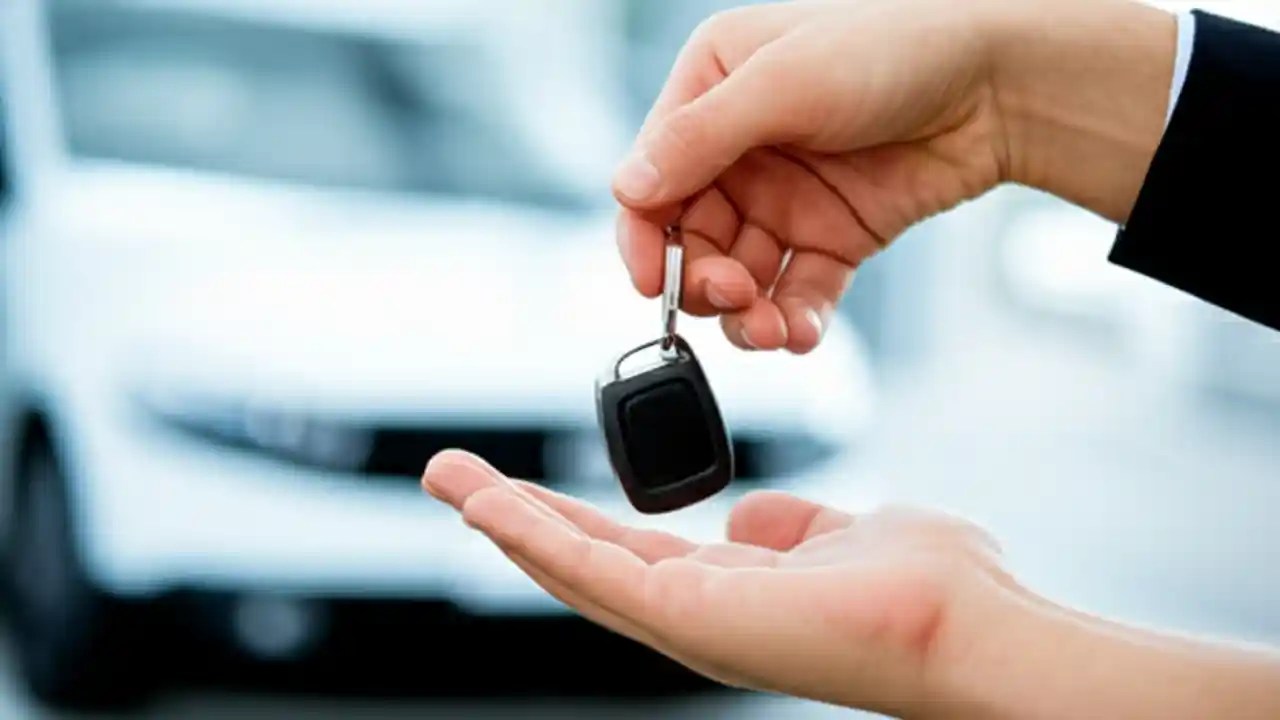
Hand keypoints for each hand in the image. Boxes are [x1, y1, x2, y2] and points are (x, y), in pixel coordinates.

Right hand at [422, 450, 1026, 715]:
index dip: (566, 517)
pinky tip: (495, 503)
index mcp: (730, 592)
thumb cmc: (930, 589)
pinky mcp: (691, 621)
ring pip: (573, 570)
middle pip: (582, 562)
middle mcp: (698, 616)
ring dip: (506, 522)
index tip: (517, 486)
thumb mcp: (839, 534)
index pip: (628, 551)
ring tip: (450, 479)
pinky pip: (598, 572)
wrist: (973, 625)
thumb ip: (787, 527)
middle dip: (512, 519)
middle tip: (450, 476)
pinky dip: (538, 536)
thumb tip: (746, 521)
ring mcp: (690, 626)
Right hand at [612, 0, 1174, 353]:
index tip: (650, 282)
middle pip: (689, 240)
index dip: (643, 237)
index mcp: (711, 92)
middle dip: (702, 281)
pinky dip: (792, 320)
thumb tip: (628, 187)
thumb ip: (701, 137)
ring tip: (768, 329)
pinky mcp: (831, 237)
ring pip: (738, 277)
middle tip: (732, 296)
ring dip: (744, 314)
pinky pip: (796, 292)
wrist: (998, 80)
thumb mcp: (784, 82)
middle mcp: (739, 149)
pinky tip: (800, 331)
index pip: (651, 179)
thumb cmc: (894, 47)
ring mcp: (784, 198)